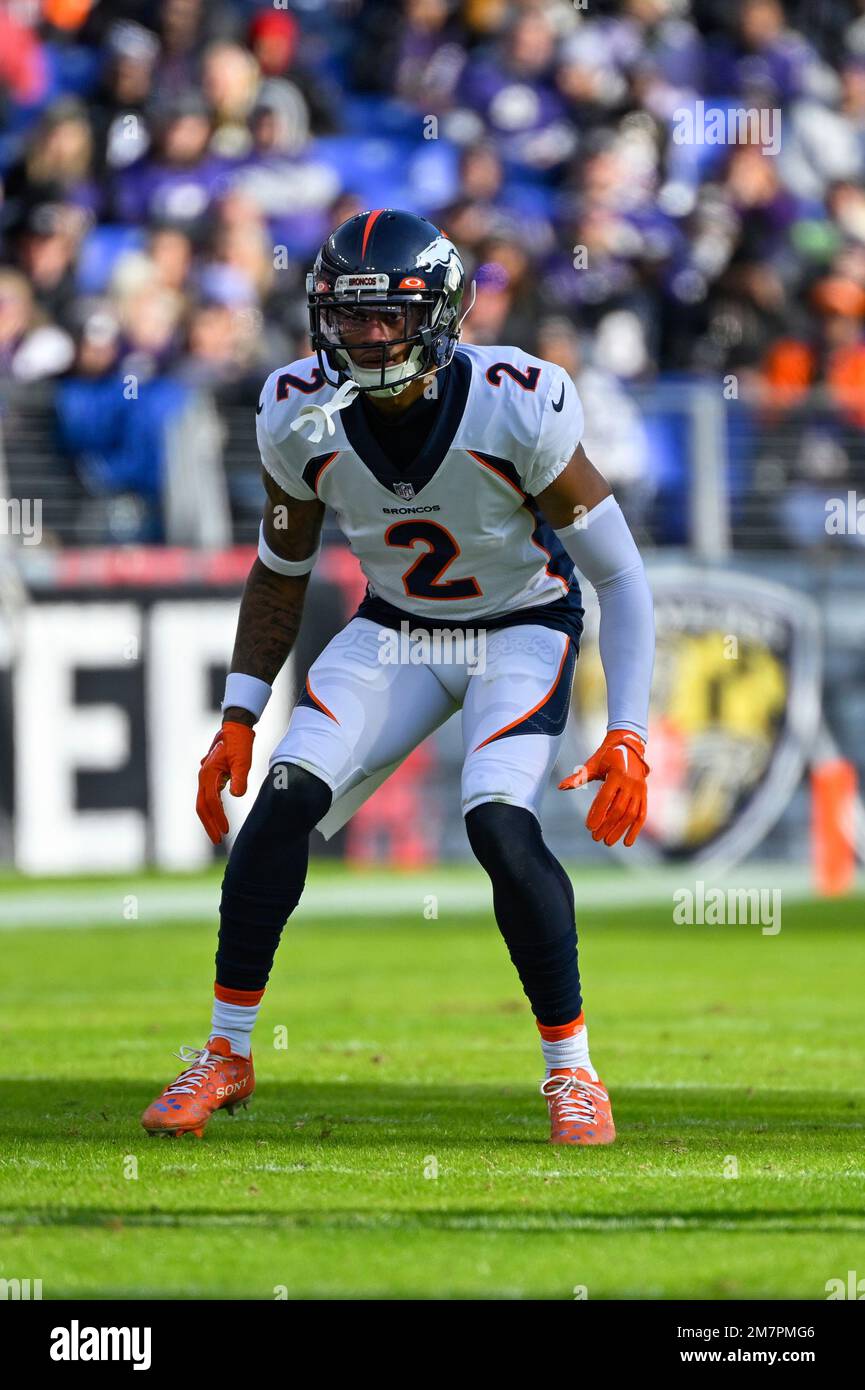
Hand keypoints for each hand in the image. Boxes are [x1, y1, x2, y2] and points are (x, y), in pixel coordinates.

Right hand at [196, 721, 254, 843]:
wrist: (235, 729)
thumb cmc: (239, 744)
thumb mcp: (243, 760)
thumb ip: (239, 777)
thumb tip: (237, 795)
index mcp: (208, 774)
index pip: (211, 801)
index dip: (218, 817)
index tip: (225, 830)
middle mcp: (203, 777)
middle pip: (202, 806)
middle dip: (209, 824)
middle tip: (217, 840)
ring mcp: (205, 777)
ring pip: (203, 803)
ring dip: (210, 818)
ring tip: (218, 833)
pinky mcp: (211, 777)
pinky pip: (208, 797)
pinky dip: (213, 809)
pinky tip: (220, 817)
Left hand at [559, 729, 648, 847]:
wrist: (629, 745)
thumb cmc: (607, 756)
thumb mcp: (592, 764)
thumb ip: (578, 777)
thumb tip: (560, 787)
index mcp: (616, 774)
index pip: (606, 797)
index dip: (597, 813)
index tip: (588, 827)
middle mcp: (630, 783)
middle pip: (618, 809)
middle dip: (607, 825)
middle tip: (595, 838)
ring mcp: (639, 790)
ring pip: (631, 814)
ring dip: (620, 830)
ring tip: (608, 842)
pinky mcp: (644, 794)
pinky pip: (642, 814)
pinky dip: (636, 829)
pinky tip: (627, 842)